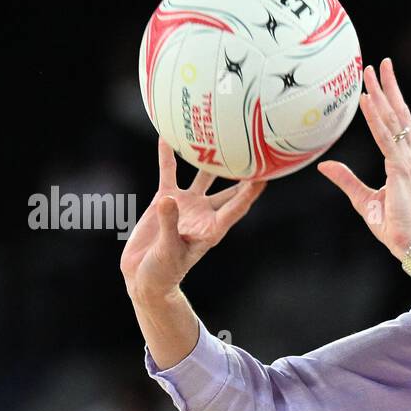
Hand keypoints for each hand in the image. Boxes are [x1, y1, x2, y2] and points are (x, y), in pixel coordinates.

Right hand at [119, 138, 266, 298]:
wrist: (144, 277)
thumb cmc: (163, 272)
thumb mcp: (168, 250)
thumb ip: (169, 224)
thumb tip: (168, 199)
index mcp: (212, 228)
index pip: (237, 206)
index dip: (252, 191)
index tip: (266, 174)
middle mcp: (204, 213)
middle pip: (229, 188)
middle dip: (241, 171)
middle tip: (254, 147)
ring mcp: (186, 205)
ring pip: (202, 176)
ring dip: (209, 157)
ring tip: (218, 133)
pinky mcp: (164, 200)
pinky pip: (168, 173)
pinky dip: (167, 156)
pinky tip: (167, 136)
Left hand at [317, 58, 410, 261]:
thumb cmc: (395, 227)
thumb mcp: (364, 200)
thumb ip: (346, 179)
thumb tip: (325, 165)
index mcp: (405, 162)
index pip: (398, 124)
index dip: (389, 101)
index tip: (380, 81)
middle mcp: (410, 156)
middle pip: (399, 114)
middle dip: (389, 87)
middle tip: (379, 63)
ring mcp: (408, 161)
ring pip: (393, 119)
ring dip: (382, 93)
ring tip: (371, 71)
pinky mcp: (400, 169)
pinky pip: (385, 137)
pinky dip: (375, 117)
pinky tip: (366, 99)